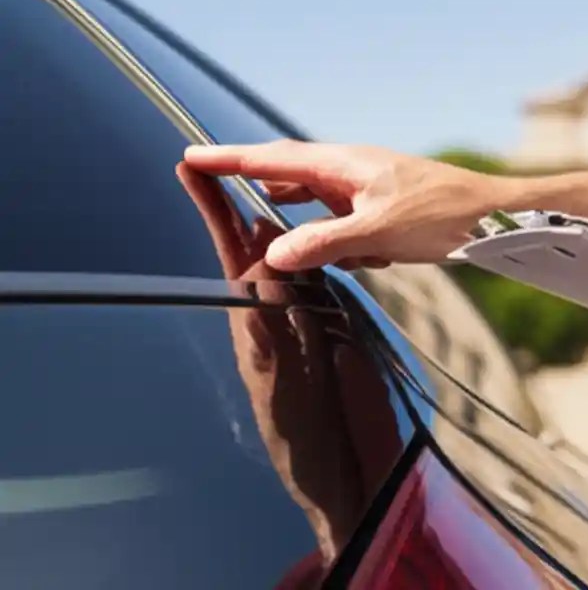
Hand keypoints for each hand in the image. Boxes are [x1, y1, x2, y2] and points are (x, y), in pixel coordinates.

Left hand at [175, 162, 402, 561]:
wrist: (350, 476)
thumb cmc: (304, 442)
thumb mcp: (280, 383)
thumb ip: (273, 326)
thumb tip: (264, 268)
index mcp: (255, 327)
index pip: (233, 257)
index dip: (214, 214)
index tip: (191, 170)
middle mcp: (282, 316)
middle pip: (262, 249)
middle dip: (240, 205)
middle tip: (223, 157)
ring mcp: (317, 319)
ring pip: (299, 260)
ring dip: (288, 222)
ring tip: (274, 179)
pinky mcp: (350, 329)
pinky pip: (335, 283)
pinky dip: (330, 254)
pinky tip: (331, 232)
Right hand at [183, 140, 509, 270]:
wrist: (499, 217)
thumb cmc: (444, 216)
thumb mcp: (377, 234)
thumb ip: (322, 244)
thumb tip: (271, 256)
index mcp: (345, 164)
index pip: (273, 159)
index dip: (229, 159)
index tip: (190, 156)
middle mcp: (354, 170)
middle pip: (291, 176)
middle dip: (260, 187)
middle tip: (218, 187)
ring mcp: (371, 188)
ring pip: (320, 205)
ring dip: (307, 225)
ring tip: (284, 237)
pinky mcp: (389, 209)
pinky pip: (349, 224)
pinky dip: (346, 242)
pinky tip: (365, 259)